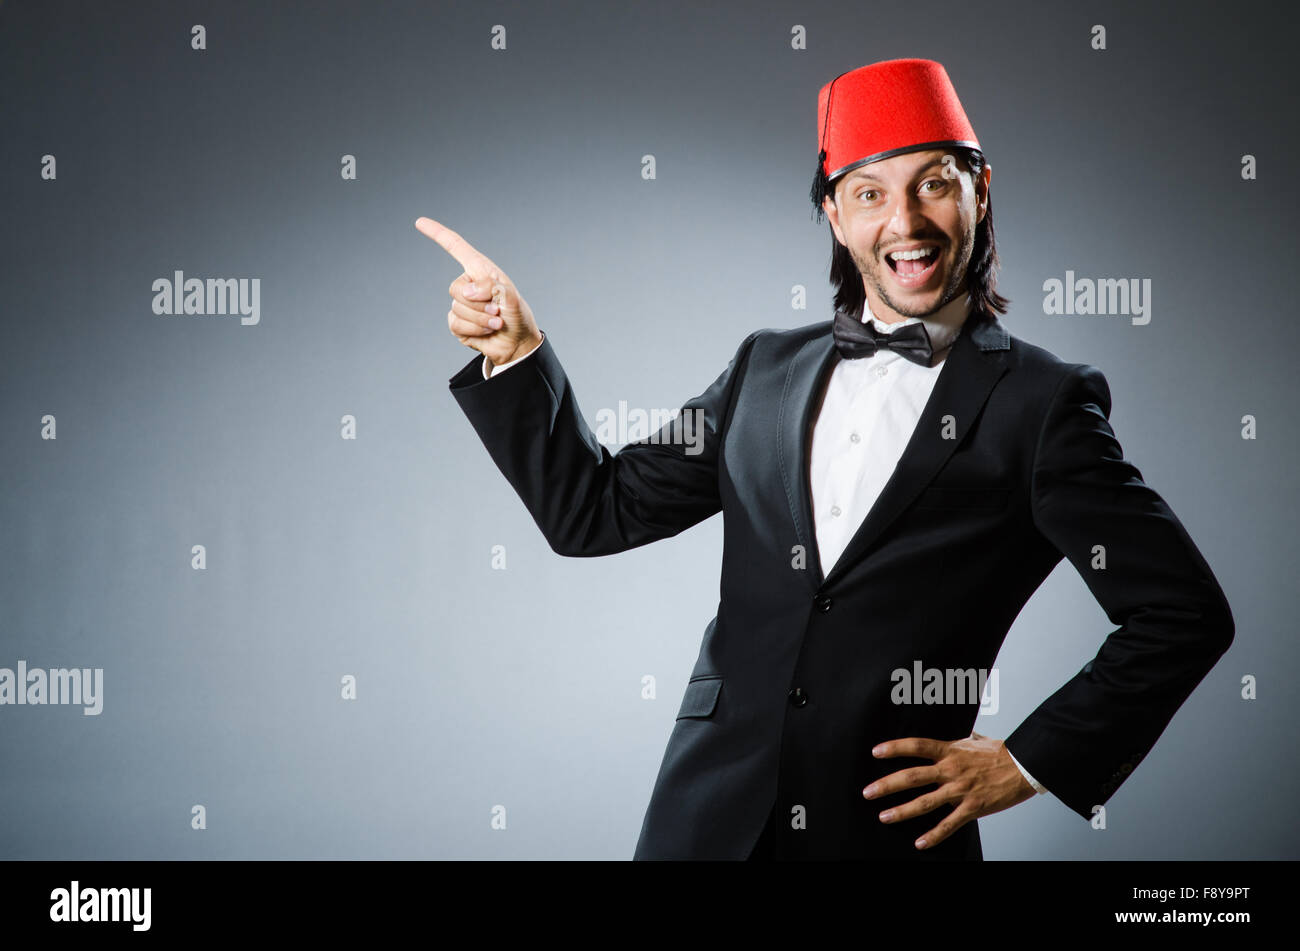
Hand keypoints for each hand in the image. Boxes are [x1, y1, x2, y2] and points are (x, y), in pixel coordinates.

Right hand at [415, 216, 542, 367]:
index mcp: (480, 270)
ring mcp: (461, 304)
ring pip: (458, 308)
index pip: (456, 247)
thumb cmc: (517, 316)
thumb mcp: (511, 297)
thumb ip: (490, 287)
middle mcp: (468, 284)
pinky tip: (488, 330)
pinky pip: (457, 324)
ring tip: (497, 322)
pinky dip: (475, 329)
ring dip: (481, 319)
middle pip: (456, 288)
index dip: (438, 233)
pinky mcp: (458, 323)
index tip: (420, 222)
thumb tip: (467, 292)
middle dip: (479, 303)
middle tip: (498, 310)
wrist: (517, 343)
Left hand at [863, 731, 1036, 849]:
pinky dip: (934, 835)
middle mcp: (951, 770)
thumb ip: (959, 738)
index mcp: (950, 750)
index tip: (875, 752)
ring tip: (884, 816)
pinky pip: (949, 824)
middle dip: (887, 785)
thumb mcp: (974, 739)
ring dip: (902, 811)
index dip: (895, 748)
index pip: (916, 746)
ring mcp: (960, 790)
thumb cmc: (999, 752)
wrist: (1024, 766)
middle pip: (912, 777)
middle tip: (868, 792)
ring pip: (925, 802)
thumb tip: (955, 731)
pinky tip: (920, 842)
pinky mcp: (972, 807)